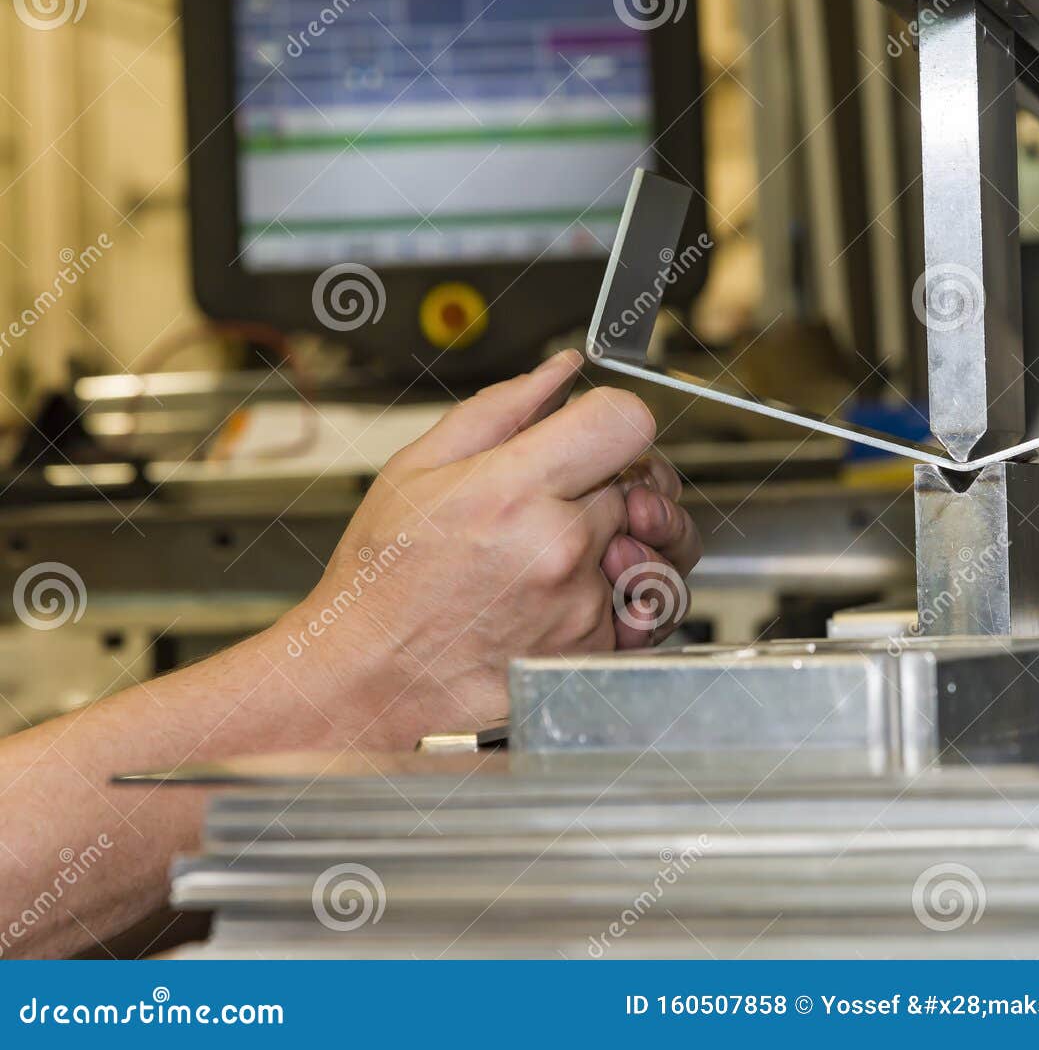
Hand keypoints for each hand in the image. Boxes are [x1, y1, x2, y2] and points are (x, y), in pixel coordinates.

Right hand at [282, 350, 684, 745]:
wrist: (371, 681)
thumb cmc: (383, 583)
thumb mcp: (418, 470)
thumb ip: (503, 409)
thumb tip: (561, 372)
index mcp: (515, 489)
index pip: (626, 422)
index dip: (613, 419)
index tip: (591, 433)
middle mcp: (560, 546)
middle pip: (641, 481)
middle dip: (610, 481)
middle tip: (563, 498)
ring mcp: (583, 603)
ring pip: (652, 544)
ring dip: (625, 539)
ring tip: (570, 548)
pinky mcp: (594, 649)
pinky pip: (643, 604)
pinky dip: (620, 595)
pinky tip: (574, 592)